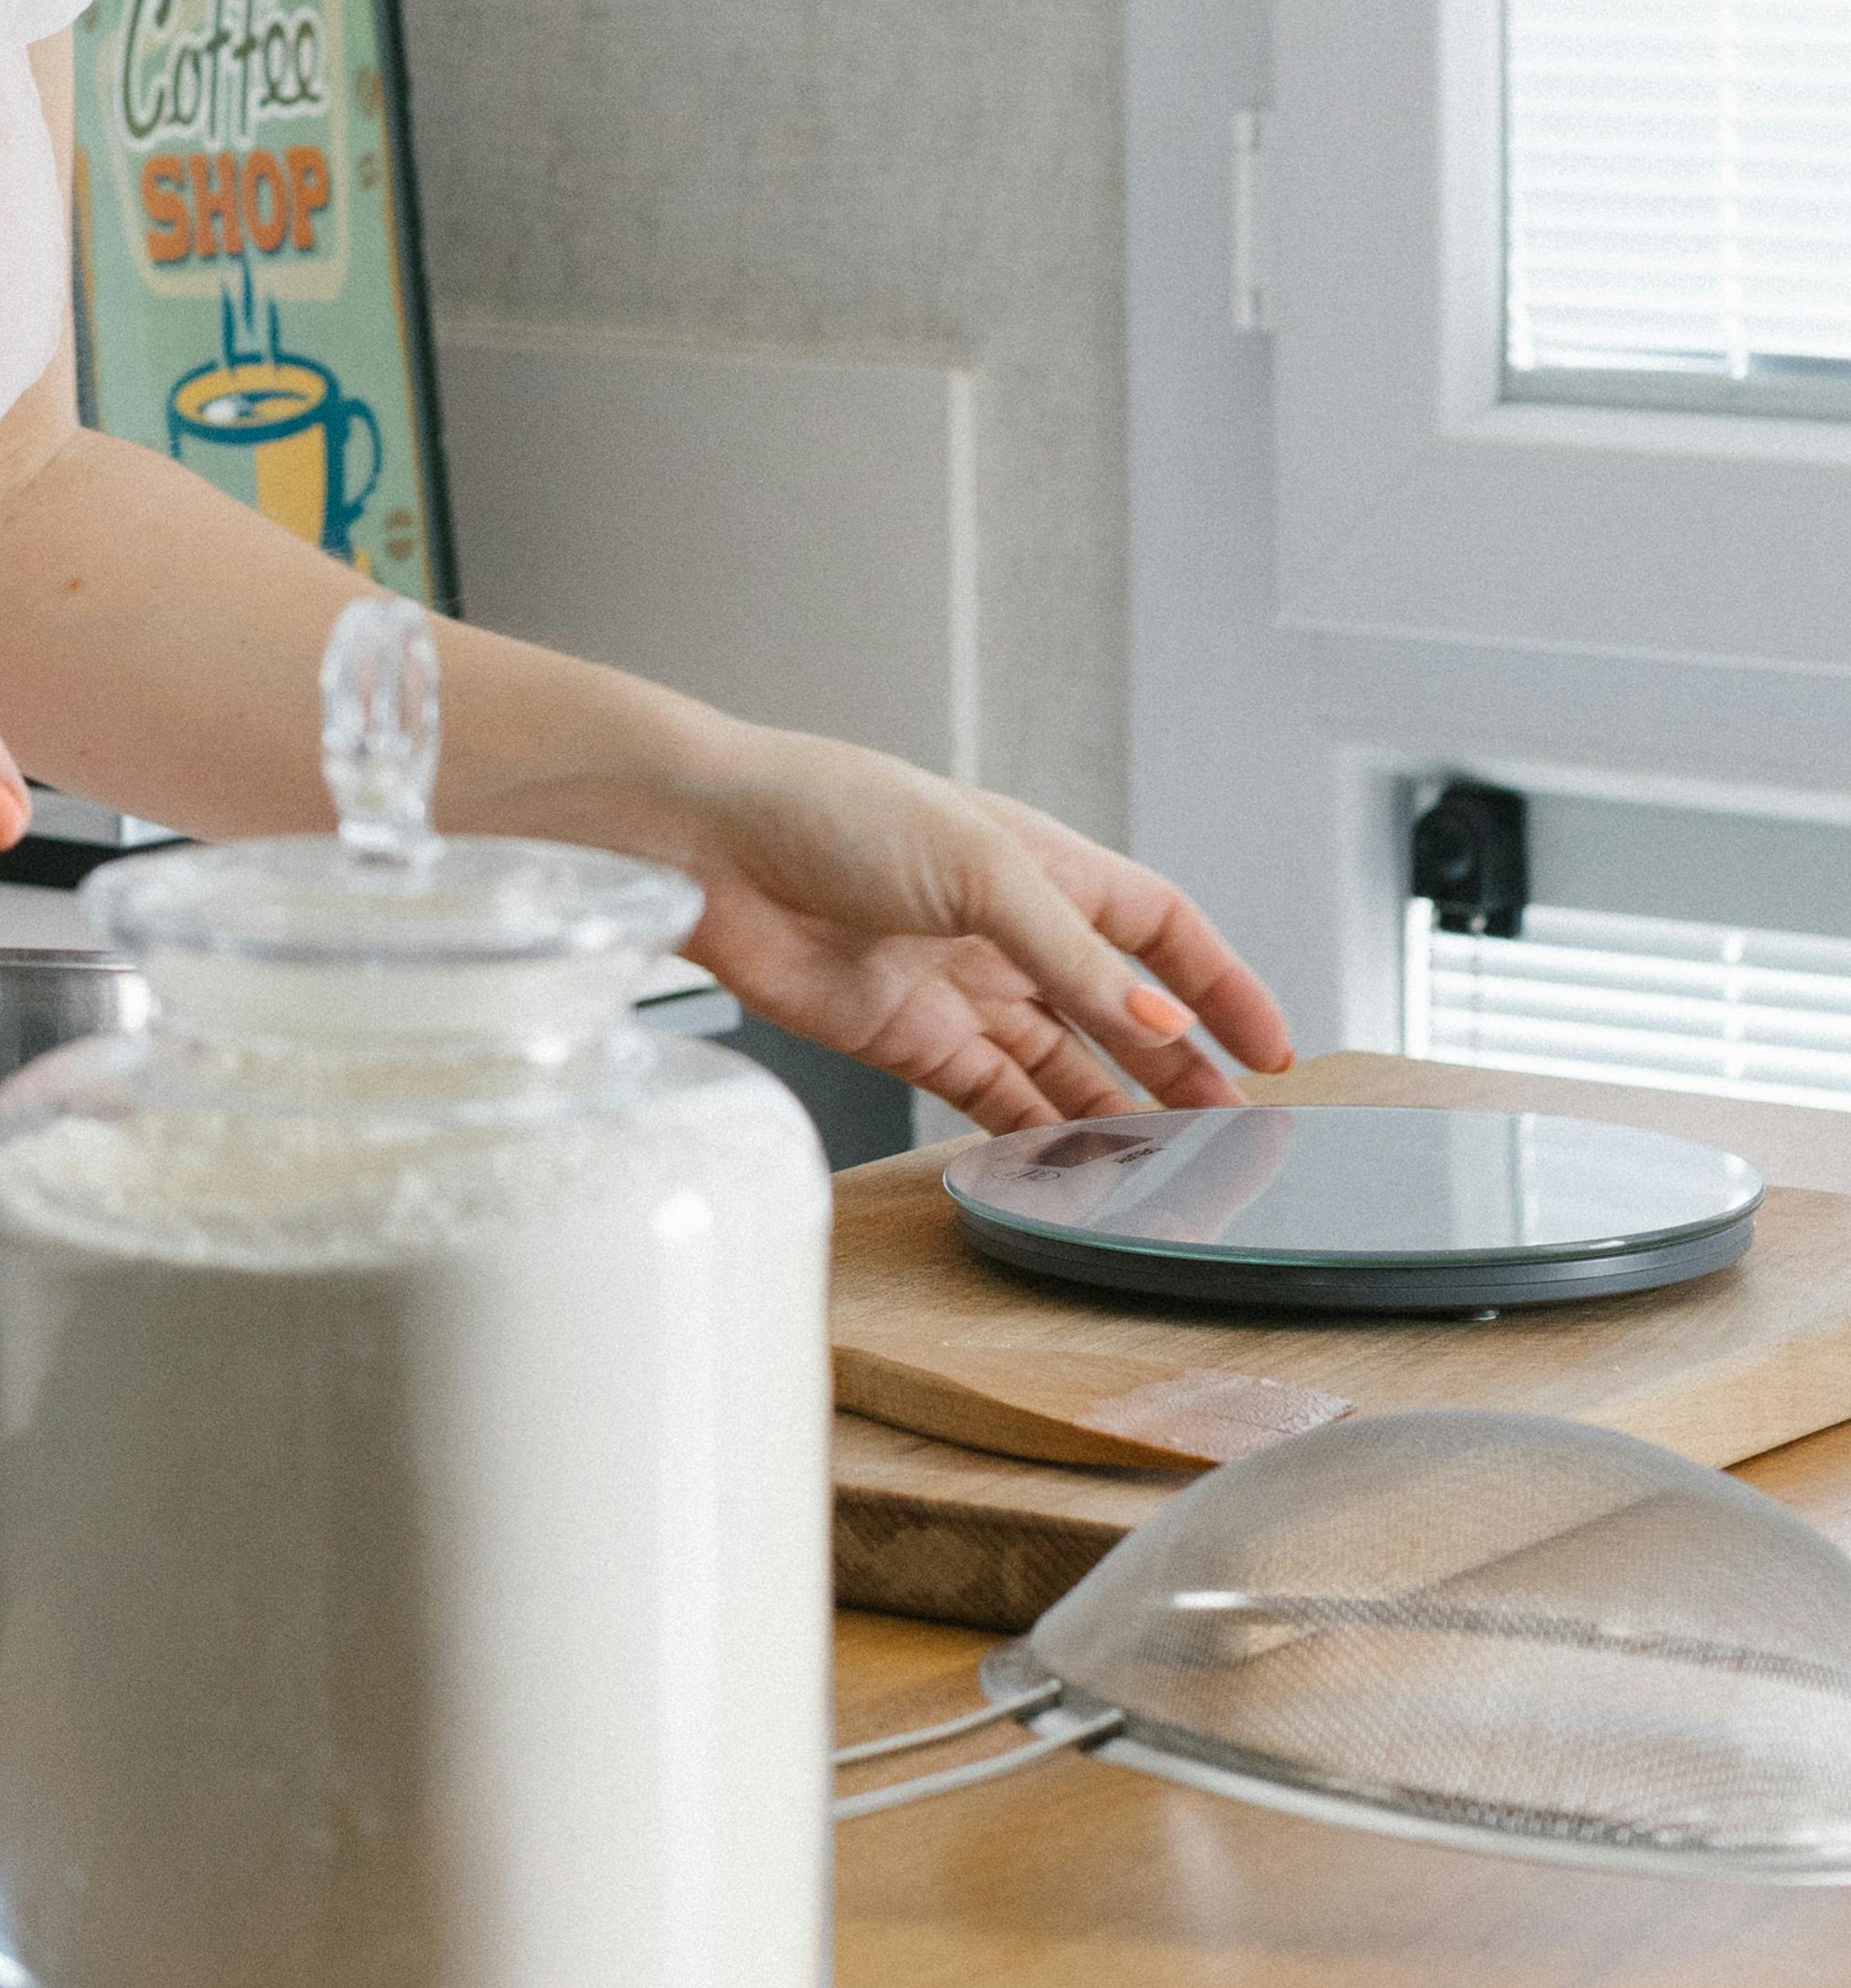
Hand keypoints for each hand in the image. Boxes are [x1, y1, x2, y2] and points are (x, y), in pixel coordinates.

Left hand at [641, 724, 1296, 1133]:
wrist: (711, 846)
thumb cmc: (834, 811)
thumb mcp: (979, 868)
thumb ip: (1071, 956)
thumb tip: (1162, 1030)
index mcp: (1040, 866)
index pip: (1159, 929)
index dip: (1220, 986)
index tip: (1276, 1053)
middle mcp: (1006, 930)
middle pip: (1118, 1013)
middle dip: (1180, 1073)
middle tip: (1233, 1140)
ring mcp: (958, 988)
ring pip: (1062, 1066)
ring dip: (1114, 1117)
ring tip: (1167, 1174)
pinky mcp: (905, 1039)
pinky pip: (990, 1101)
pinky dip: (1034, 1140)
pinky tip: (1075, 1176)